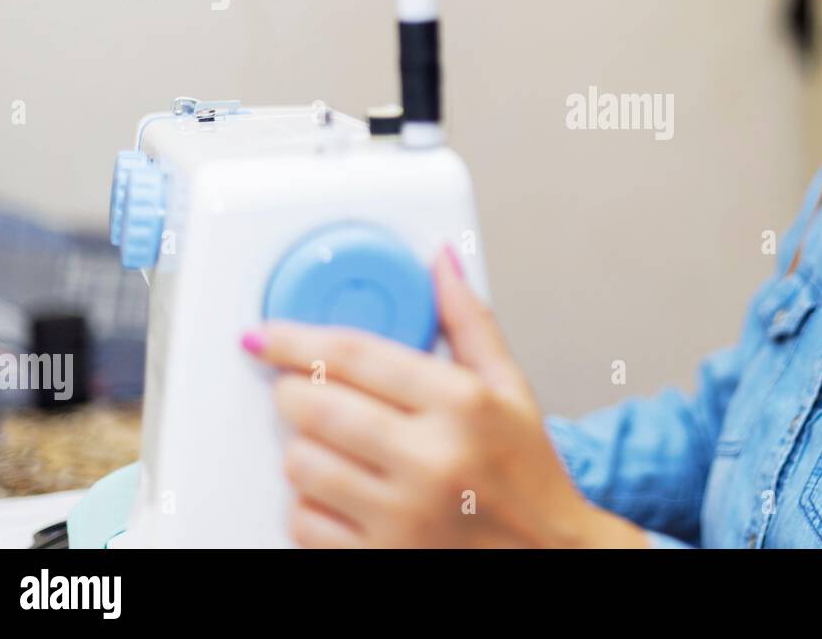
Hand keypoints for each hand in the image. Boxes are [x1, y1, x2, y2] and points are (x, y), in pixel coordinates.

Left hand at [242, 245, 649, 547]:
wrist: (551, 557)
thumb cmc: (529, 476)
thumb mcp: (511, 388)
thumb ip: (469, 320)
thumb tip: (442, 261)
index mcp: (462, 404)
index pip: (355, 354)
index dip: (297, 337)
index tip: (270, 335)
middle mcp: (431, 458)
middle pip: (315, 405)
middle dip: (294, 390)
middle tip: (301, 390)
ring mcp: (402, 514)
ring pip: (300, 463)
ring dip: (302, 449)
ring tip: (333, 445)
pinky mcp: (380, 559)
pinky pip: (304, 522)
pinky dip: (308, 504)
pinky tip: (340, 492)